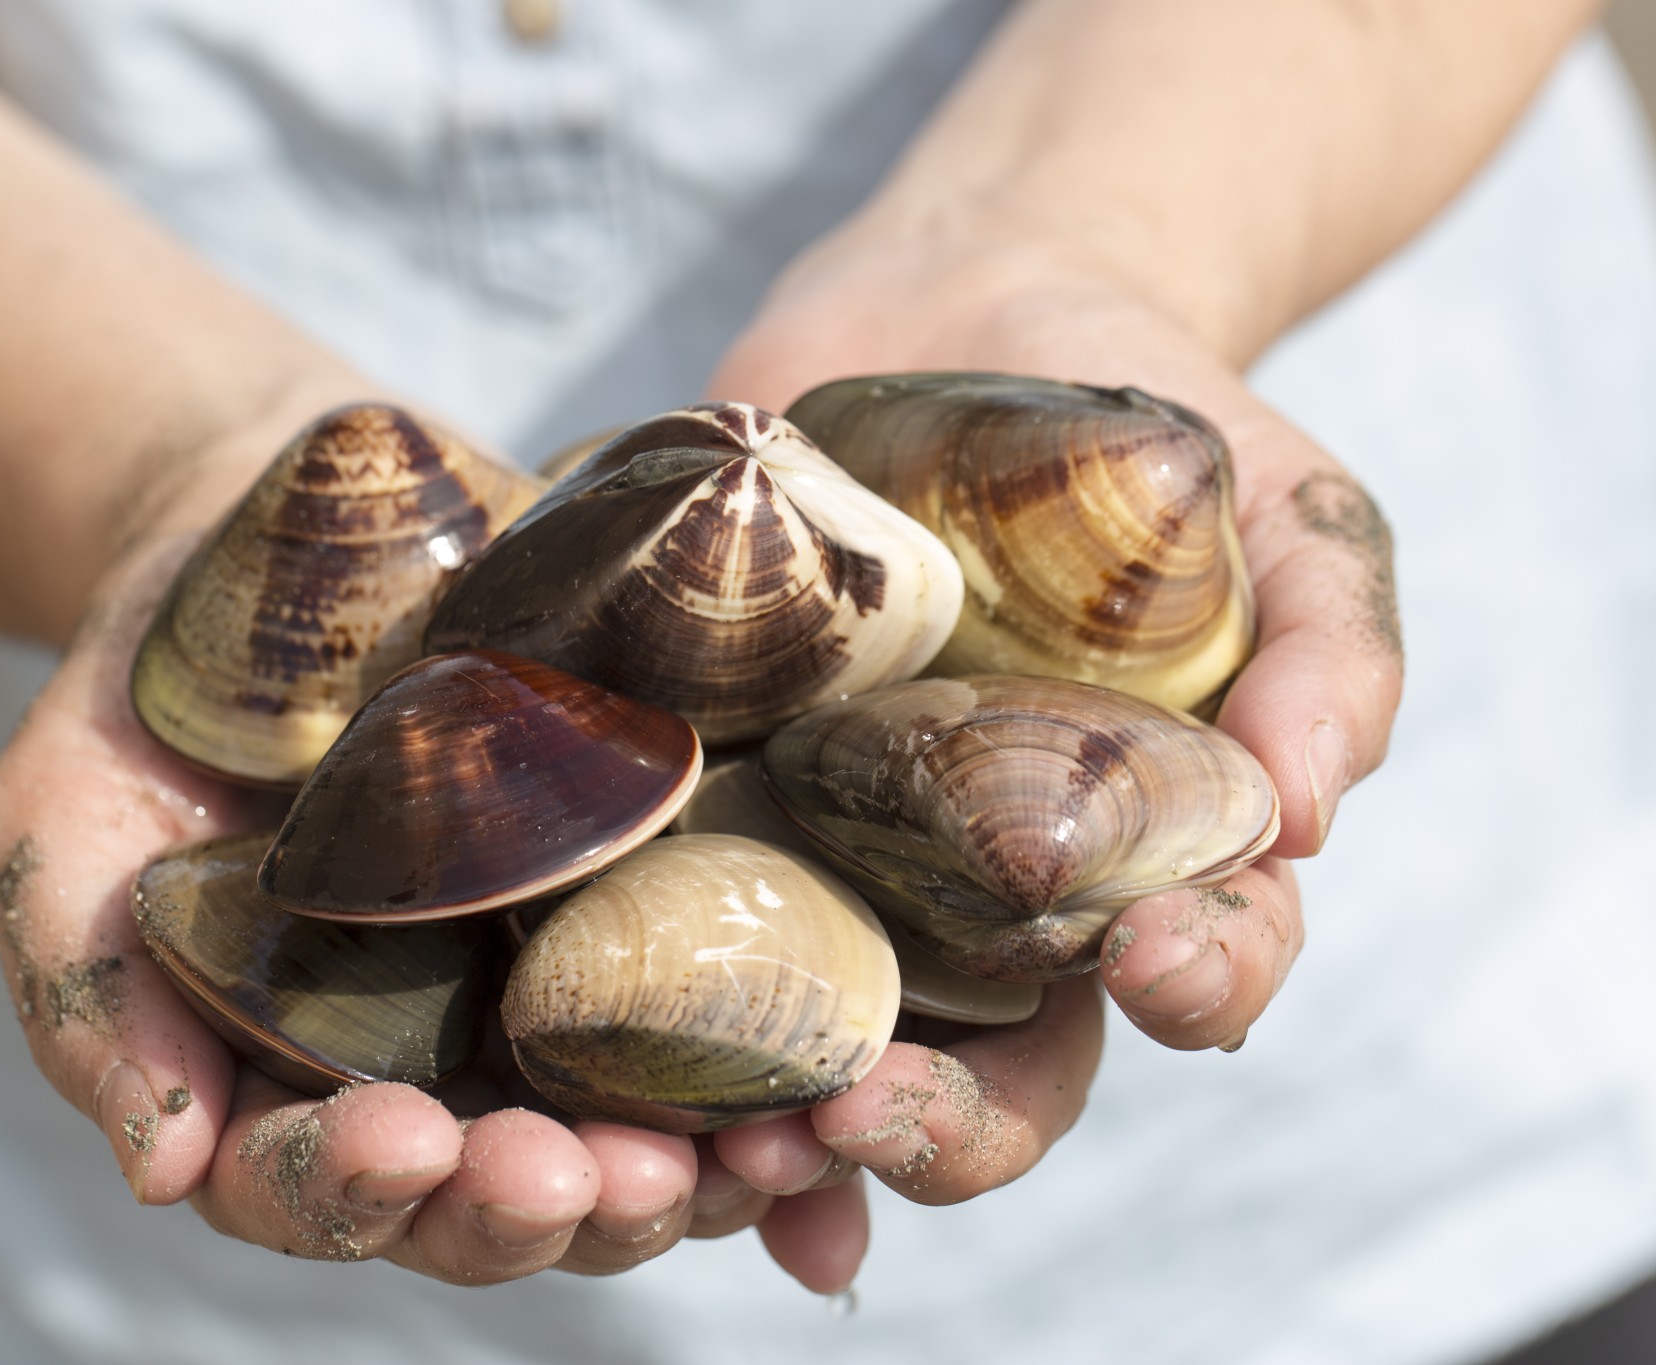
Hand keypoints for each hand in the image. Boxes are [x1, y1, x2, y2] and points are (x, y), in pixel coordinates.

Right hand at [0, 508, 714, 1284]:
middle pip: (491, 1200)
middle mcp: (429, 1070)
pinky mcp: (647, 908)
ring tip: (741, 1152)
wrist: (275, 531)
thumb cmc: (151, 690)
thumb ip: (88, 989)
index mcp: (284, 1079)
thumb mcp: (60, 819)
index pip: (312, 1185)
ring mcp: (546, 998)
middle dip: (542, 1207)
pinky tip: (832, 1082)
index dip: (352, 1192)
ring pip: (624, 1141)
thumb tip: (159, 1169)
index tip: (403, 1145)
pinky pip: (722, 1020)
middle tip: (592, 1176)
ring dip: (686, 1175)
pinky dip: (775, 1076)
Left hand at [696, 223, 1403, 1269]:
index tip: (1149, 956)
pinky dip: (639, 1010)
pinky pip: (671, 911)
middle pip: (991, 1067)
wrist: (979, 303)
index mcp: (1143, 854)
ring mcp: (843, 845)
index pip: (1188, 973)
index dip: (1185, 991)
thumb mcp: (1292, 517)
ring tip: (737, 1146)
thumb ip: (1331, 652)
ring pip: (822, 1035)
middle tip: (868, 1116)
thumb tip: (1303, 813)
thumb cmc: (1162, 432)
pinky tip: (600, 1068)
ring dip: (782, 1124)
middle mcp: (989, 889)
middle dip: (940, 1122)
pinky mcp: (717, 781)